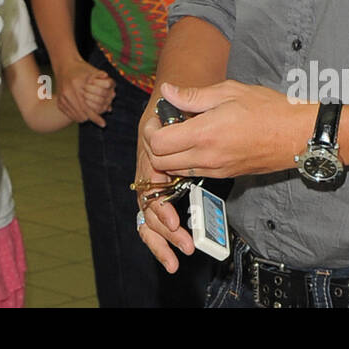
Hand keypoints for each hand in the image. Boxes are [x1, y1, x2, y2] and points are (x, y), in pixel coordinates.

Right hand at [53, 56, 110, 125]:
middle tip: (99, 121)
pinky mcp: (59, 101)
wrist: (65, 65)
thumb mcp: (93, 73)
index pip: (87, 107)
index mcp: (76, 85)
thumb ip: (105, 85)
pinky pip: (69, 114)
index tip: (104, 124)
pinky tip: (83, 114)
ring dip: (84, 118)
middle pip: (81, 113)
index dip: (96, 117)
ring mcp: (61, 97)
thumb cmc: (82, 69)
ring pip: (75, 115)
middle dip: (91, 119)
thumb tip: (111, 103)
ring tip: (91, 117)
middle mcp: (67, 92)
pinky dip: (77, 116)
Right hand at [135, 100, 193, 271]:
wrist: (172, 97)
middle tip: (185, 244)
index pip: (151, 173)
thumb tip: (168, 90)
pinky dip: (158, 234)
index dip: (161, 199)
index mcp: (153, 141)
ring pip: (146, 212)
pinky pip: (153, 212)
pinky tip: (170, 252)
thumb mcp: (203, 94)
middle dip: (163, 226)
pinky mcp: (159, 184)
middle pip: (146, 200)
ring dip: (158, 238)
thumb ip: (187, 95)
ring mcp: (151, 174)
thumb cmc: (187, 98)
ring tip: (176, 259)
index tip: (175, 218)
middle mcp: (147, 162)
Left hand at [147, 81, 314, 178]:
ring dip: (169, 154)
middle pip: (160, 162)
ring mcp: (217, 169)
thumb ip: (193, 95)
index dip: (151, 129)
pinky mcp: (225, 175)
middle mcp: (207, 156)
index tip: (158, 116)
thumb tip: (167, 91)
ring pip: (175, 171)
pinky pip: (194, 172)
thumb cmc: (268, 109)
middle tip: (165, 124)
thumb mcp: (229, 92)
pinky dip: (185, 161)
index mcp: (205, 133)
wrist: (297, 135)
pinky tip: (196, 141)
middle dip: (155, 143)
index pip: (158, 143)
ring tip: (180, 132)